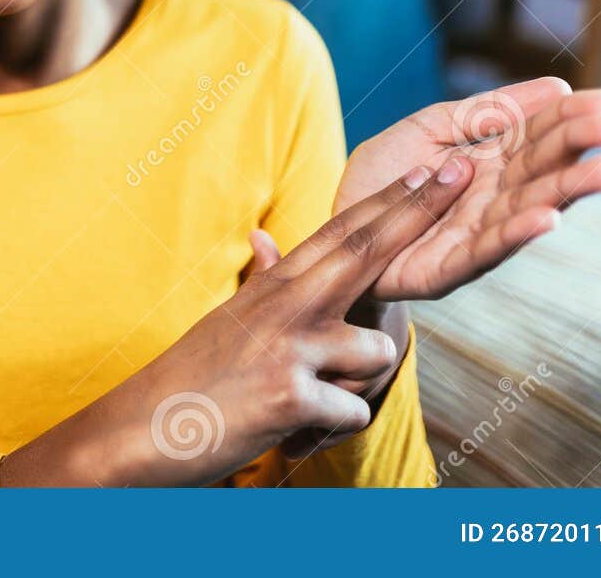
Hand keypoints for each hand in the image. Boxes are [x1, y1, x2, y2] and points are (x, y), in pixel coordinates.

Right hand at [0, 163, 468, 486]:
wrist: (141, 431)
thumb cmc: (191, 379)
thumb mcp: (229, 321)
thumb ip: (263, 284)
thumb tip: (265, 241)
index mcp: (273, 286)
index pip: (340, 233)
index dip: (388, 200)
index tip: (427, 169)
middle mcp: (283, 307)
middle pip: (366, 251)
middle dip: (417, 212)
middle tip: (459, 176)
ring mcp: (288, 349)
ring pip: (377, 353)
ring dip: (360, 385)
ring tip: (314, 397)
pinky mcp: (290, 397)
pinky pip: (351, 414)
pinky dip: (332, 430)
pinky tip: (295, 430)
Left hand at [334, 77, 600, 301]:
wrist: (337, 231)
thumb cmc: (385, 178)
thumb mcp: (430, 128)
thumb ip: (486, 111)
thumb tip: (557, 86)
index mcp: (490, 164)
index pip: (537, 137)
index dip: (570, 119)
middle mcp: (491, 201)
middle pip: (541, 170)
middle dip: (580, 148)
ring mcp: (472, 235)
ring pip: (526, 209)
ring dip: (567, 191)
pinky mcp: (445, 269)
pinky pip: (484, 250)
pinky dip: (516, 234)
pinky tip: (548, 218)